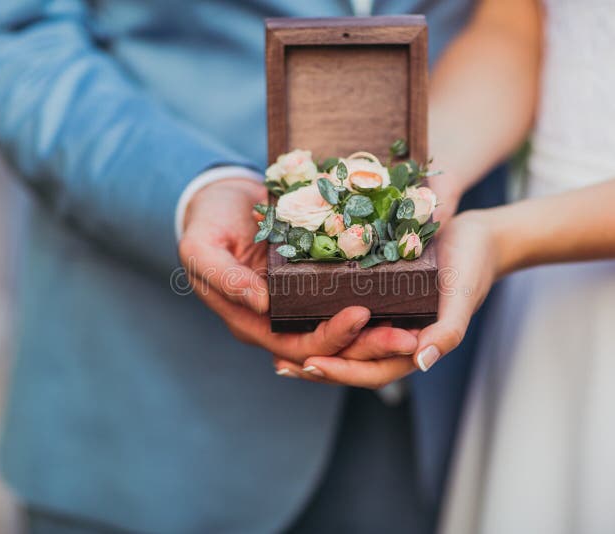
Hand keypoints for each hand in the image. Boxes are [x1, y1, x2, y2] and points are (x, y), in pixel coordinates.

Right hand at [179, 179, 417, 366]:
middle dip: (367, 346)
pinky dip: (374, 303)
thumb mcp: (200, 247)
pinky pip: (345, 300)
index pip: (295, 346)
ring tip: (414, 327)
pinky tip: (405, 297)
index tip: (361, 315)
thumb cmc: (206, 222)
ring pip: (342, 330)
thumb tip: (260, 304)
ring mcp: (299, 303)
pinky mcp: (315, 282)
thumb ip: (224, 276)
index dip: (330, 337)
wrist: (221, 196)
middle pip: (328, 347)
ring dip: (377, 333)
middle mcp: (278, 320)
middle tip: (407, 338)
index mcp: (250, 321)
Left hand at [282, 211, 500, 386]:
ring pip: (346, 343)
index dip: (341, 371)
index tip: (309, 364)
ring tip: (278, 345)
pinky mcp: (378, 299)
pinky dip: (323, 318)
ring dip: (315, 346)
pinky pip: (347, 315)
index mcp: (415, 346)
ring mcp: (386, 319)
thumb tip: (421, 363)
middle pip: (353, 362)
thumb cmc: (473, 265)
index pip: (373, 370)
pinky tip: (296, 312)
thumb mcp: (462, 295)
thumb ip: (447, 332)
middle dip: (318, 365)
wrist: (478, 235)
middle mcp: (397, 337)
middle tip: (279, 362)